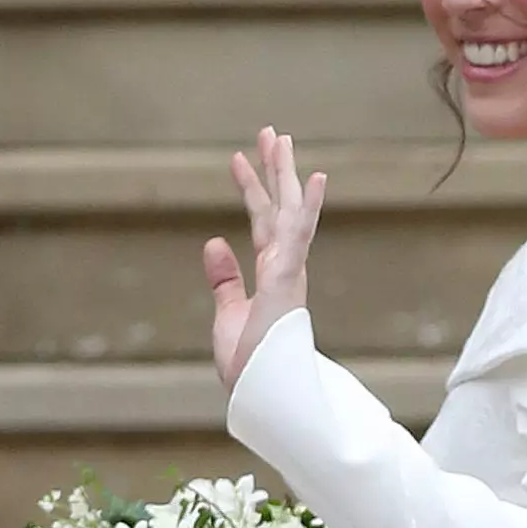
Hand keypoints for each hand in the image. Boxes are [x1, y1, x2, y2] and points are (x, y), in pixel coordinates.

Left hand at [204, 126, 327, 390]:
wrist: (259, 395)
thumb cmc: (249, 365)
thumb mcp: (228, 313)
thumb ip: (224, 278)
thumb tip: (214, 240)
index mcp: (270, 276)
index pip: (260, 223)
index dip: (251, 190)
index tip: (239, 159)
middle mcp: (284, 268)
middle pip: (279, 208)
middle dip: (274, 170)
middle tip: (270, 132)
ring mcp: (289, 272)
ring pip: (289, 213)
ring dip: (285, 175)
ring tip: (279, 138)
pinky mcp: (288, 280)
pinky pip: (298, 236)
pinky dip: (306, 207)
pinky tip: (312, 178)